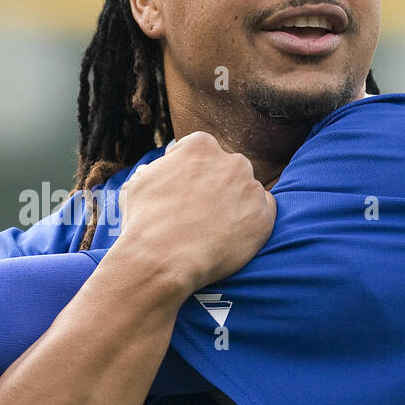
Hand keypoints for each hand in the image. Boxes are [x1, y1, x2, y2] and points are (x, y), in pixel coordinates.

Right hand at [115, 131, 275, 295]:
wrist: (162, 258)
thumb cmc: (146, 221)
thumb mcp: (141, 182)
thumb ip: (159, 169)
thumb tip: (159, 169)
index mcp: (201, 146)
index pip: (202, 151)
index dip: (193, 172)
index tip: (186, 191)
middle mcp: (232, 161)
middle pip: (229, 170)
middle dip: (218, 187)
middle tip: (201, 213)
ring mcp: (251, 189)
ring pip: (247, 192)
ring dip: (235, 205)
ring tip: (214, 230)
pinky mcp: (264, 217)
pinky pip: (264, 213)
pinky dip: (251, 223)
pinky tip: (231, 237)